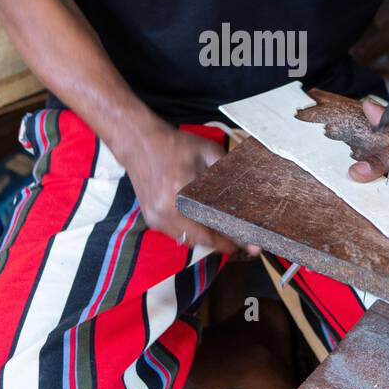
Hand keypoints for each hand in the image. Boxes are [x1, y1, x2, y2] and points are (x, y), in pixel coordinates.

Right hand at [126, 122, 258, 255]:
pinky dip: (190, 233)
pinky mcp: (151, 218)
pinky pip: (175, 234)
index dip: (231, 239)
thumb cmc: (174, 145)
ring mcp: (156, 216)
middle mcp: (167, 209)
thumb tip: (247, 190)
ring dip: (205, 239)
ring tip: (223, 235)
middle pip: (200, 239)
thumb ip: (226, 171)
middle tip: (238, 242)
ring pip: (187, 239)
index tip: (249, 246)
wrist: (139, 142)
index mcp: (182, 191)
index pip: (211, 226)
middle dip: (221, 243)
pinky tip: (201, 226)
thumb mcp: (207, 151)